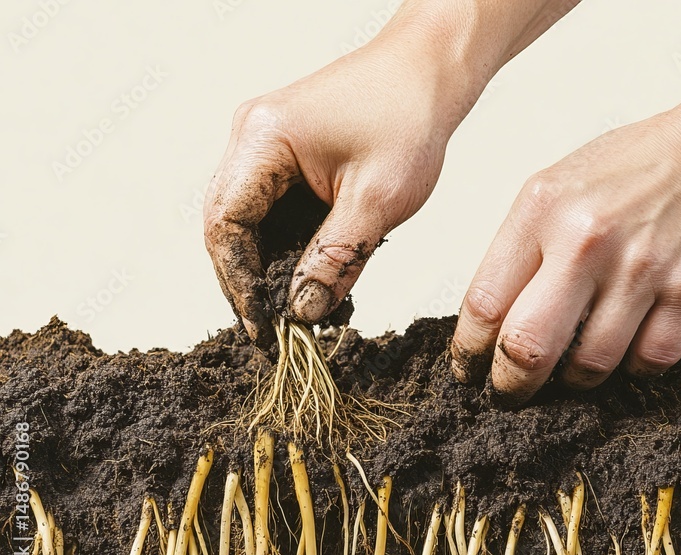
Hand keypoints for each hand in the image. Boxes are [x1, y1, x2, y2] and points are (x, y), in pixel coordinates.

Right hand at [204, 38, 461, 346]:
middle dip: (249, 281)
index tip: (264, 328)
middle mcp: (250, 137)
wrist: (429, 71)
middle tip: (274, 332)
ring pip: (250, 221)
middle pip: (228, 225)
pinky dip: (289, 245)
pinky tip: (312, 278)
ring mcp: (264, 143)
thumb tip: (303, 313)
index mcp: (262, 140)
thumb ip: (337, 259)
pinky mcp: (285, 154)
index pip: (227, 225)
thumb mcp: (378, 201)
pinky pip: (273, 209)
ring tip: (296, 313)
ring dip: (271, 266)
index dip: (240, 283)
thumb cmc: (409, 119)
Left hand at [451, 105, 680, 402]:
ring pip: (590, 364)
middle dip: (512, 385)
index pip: (486, 302)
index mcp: (542, 211)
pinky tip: (629, 350)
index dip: (470, 351)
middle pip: (528, 346)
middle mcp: (586, 241)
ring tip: (574, 370)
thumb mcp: (557, 187)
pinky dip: (634, 368)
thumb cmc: (635, 168)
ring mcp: (641, 269)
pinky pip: (649, 360)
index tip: (469, 370)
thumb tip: (492, 319)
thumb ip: (522, 248)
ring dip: (576, 379)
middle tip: (510, 395)